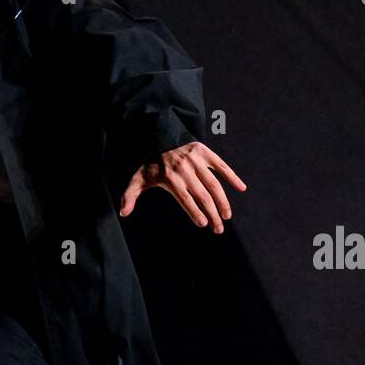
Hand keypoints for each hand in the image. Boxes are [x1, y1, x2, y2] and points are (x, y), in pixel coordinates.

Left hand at [120, 140, 246, 233]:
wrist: (160, 136)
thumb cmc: (150, 163)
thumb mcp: (137, 178)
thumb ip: (130, 196)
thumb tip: (122, 213)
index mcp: (170, 179)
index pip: (185, 199)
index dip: (194, 211)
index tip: (203, 224)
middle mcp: (185, 170)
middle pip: (202, 195)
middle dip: (212, 214)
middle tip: (219, 229)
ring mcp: (197, 161)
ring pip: (213, 184)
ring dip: (222, 201)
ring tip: (227, 215)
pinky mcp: (205, 153)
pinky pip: (221, 166)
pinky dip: (232, 176)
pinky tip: (241, 188)